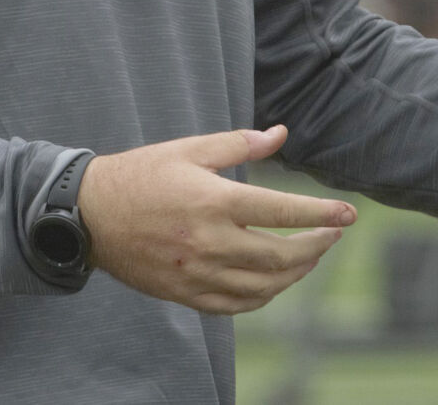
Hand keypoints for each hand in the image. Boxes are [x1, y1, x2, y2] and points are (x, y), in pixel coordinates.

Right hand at [76, 125, 355, 313]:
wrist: (89, 216)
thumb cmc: (141, 175)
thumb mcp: (189, 149)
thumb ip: (239, 143)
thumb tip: (281, 133)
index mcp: (214, 202)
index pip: (281, 211)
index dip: (321, 214)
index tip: (349, 214)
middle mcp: (209, 242)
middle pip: (279, 255)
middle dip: (316, 246)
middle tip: (334, 233)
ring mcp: (197, 273)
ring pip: (263, 286)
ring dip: (296, 273)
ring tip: (312, 254)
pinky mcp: (185, 293)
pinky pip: (236, 305)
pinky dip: (264, 295)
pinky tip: (276, 280)